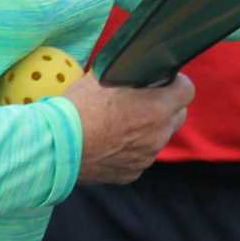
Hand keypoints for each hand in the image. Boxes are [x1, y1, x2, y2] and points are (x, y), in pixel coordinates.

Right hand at [65, 71, 193, 184]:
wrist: (52, 147)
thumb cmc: (76, 109)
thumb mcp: (102, 78)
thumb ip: (128, 73)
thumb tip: (135, 67)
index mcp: (156, 109)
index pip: (187, 91)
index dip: (177, 83)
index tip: (166, 82)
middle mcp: (157, 135)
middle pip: (177, 116)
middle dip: (165, 107)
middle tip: (143, 101)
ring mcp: (146, 157)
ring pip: (158, 138)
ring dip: (148, 130)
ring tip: (120, 124)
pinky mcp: (131, 174)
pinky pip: (140, 157)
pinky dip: (131, 150)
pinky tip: (110, 144)